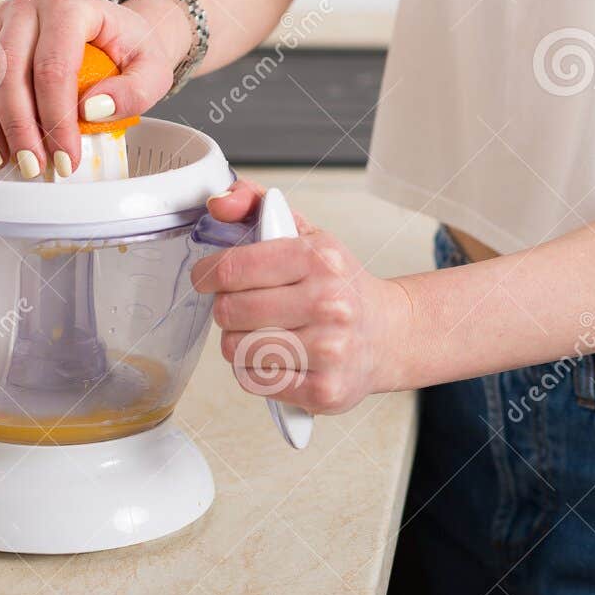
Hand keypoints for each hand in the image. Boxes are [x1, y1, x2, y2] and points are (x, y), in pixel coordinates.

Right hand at [0, 0, 191, 177]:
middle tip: (32, 166)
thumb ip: (133, 92)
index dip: (55, 118)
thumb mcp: (153, 71)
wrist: (118, 30)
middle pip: (9, 68)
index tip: (65, 159)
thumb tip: (91, 110)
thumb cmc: (133, 50)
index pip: (54, 66)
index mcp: (71, 4)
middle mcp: (30, 3)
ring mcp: (2, 17)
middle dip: (17, 126)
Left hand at [192, 180, 413, 414]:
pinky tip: (279, 359)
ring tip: (264, 334)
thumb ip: (257, 205)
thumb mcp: (306, 236)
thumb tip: (220, 203)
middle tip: (247, 308)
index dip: (208, 274)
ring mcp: (329, 350)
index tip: (208, 278)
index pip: (232, 268)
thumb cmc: (339, 286)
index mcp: (319, 259)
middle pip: (229, 312)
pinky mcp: (324, 391)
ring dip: (239, 343)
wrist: (387, 333)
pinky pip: (254, 382)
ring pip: (236, 350)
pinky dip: (256, 372)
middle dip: (228, 310)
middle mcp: (329, 303)